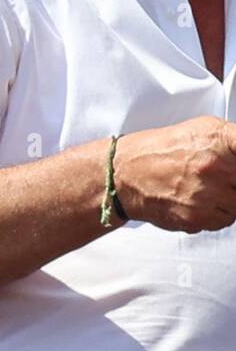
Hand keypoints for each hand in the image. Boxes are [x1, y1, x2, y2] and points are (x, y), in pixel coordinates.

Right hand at [115, 116, 235, 232]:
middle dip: (234, 181)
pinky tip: (199, 200)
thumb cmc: (163, 150)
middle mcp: (216, 166)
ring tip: (209, 188)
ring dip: (231, 200)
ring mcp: (208, 194)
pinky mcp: (199, 218)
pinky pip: (226, 221)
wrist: (125, 174)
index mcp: (219, 139)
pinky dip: (217, 213)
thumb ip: (235, 140)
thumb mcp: (203, 129)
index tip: (235, 168)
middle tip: (223, 178)